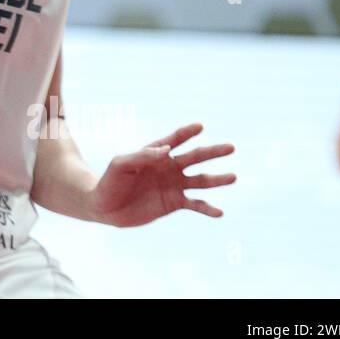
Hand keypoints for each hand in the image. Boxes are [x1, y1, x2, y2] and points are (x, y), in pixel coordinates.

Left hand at [93, 123, 234, 226]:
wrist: (106, 207)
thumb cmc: (111, 181)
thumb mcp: (121, 164)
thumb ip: (142, 156)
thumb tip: (166, 150)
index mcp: (155, 153)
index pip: (174, 140)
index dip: (187, 132)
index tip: (200, 126)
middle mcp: (169, 167)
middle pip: (195, 157)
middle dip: (213, 152)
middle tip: (231, 147)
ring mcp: (173, 185)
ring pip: (201, 181)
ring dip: (217, 179)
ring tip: (233, 177)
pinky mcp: (174, 203)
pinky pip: (195, 204)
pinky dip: (207, 208)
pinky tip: (220, 212)